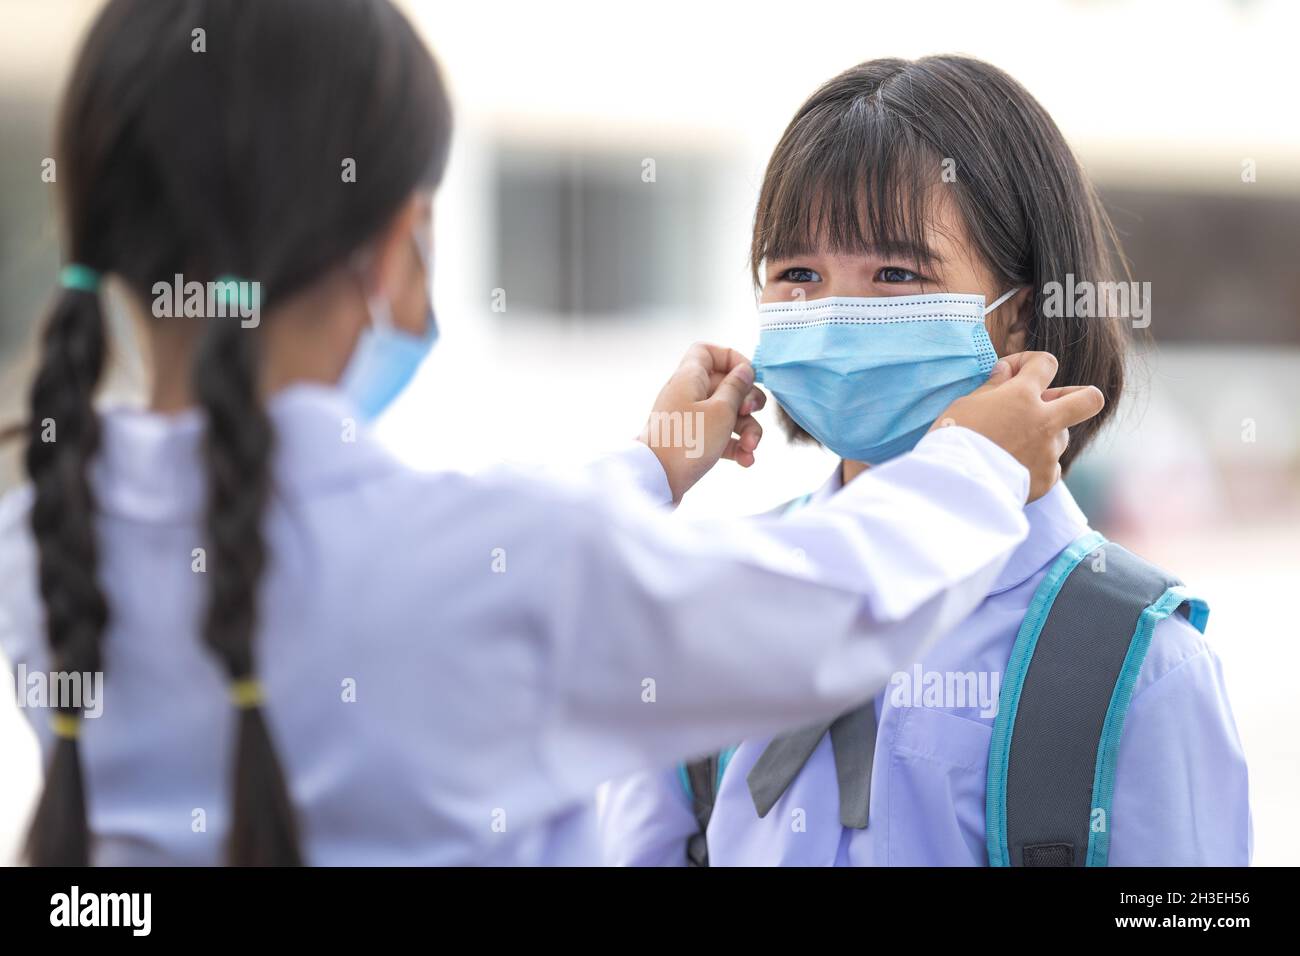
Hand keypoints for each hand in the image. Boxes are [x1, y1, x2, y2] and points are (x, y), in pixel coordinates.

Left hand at [637, 343, 766, 502]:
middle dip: (747, 401)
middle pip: (726, 385)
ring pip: (728, 414)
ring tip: (751, 448)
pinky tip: (746, 460)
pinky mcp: (693, 442)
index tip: (747, 377)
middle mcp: (687, 395)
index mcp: (689, 378)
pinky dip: (735, 446)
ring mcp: (690, 419)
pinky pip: (720, 436)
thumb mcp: (721, 412)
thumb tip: (744, 369)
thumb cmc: (687, 443)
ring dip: (747, 429)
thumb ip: (736, 388)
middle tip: (750, 413)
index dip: (731, 359)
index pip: (707, 352)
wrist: (655, 482)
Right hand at [931, 351, 1103, 501]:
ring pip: (1062, 436)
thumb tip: (1007, 371)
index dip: (1031, 362)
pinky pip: (1051, 466)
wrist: (955, 486)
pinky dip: (1037, 465)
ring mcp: (1049, 452)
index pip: (1046, 363)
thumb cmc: (952, 439)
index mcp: (1022, 396)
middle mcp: (1044, 421)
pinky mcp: (1046, 480)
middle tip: (1054, 403)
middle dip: (1080, 396)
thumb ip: (992, 386)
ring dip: (1046, 435)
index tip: (1012, 374)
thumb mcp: (965, 404)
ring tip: (1014, 445)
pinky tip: (1014, 467)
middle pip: (1089, 399)